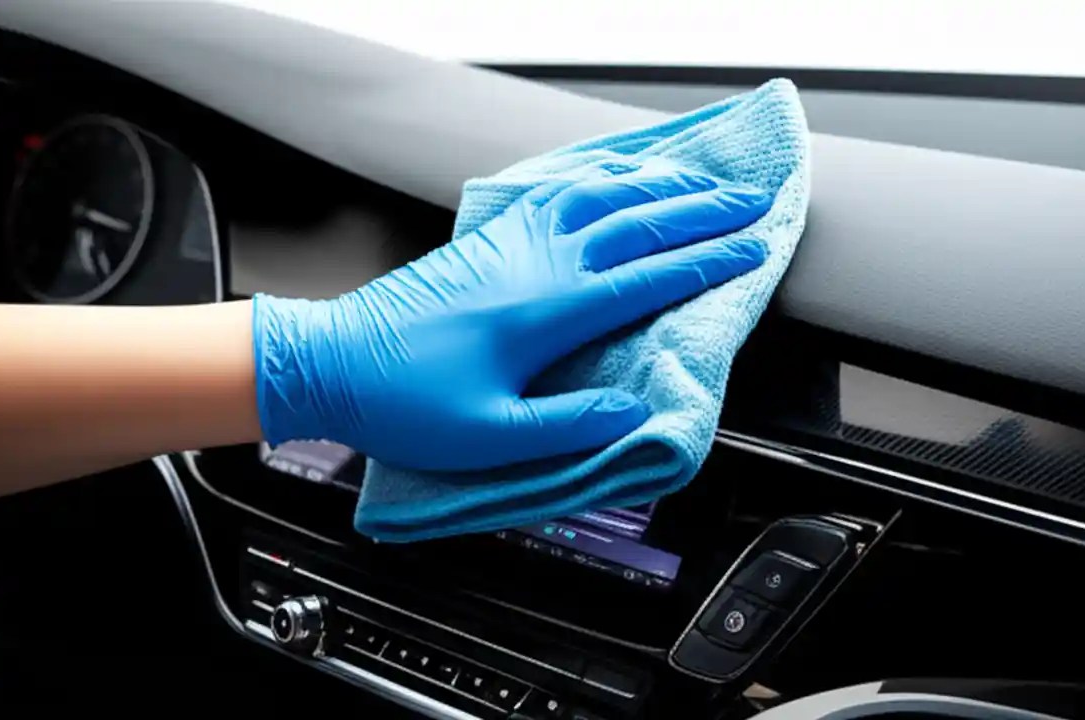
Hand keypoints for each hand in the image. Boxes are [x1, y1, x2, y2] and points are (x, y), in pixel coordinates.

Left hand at [254, 164, 771, 470]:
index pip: (648, 277)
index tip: (754, 250)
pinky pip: (555, 190)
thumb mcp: (488, 435)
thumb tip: (632, 408)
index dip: (708, 263)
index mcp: (546, 312)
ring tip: (701, 180)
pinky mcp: (488, 239)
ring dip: (657, 185)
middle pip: (636, 224)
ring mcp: (511, 243)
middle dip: (703, 211)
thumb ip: (567, 425)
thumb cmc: (404, 404)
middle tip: (753, 203)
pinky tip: (616, 174)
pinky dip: (598, 176)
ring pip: (599, 196)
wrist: (330, 362)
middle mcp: (536, 264)